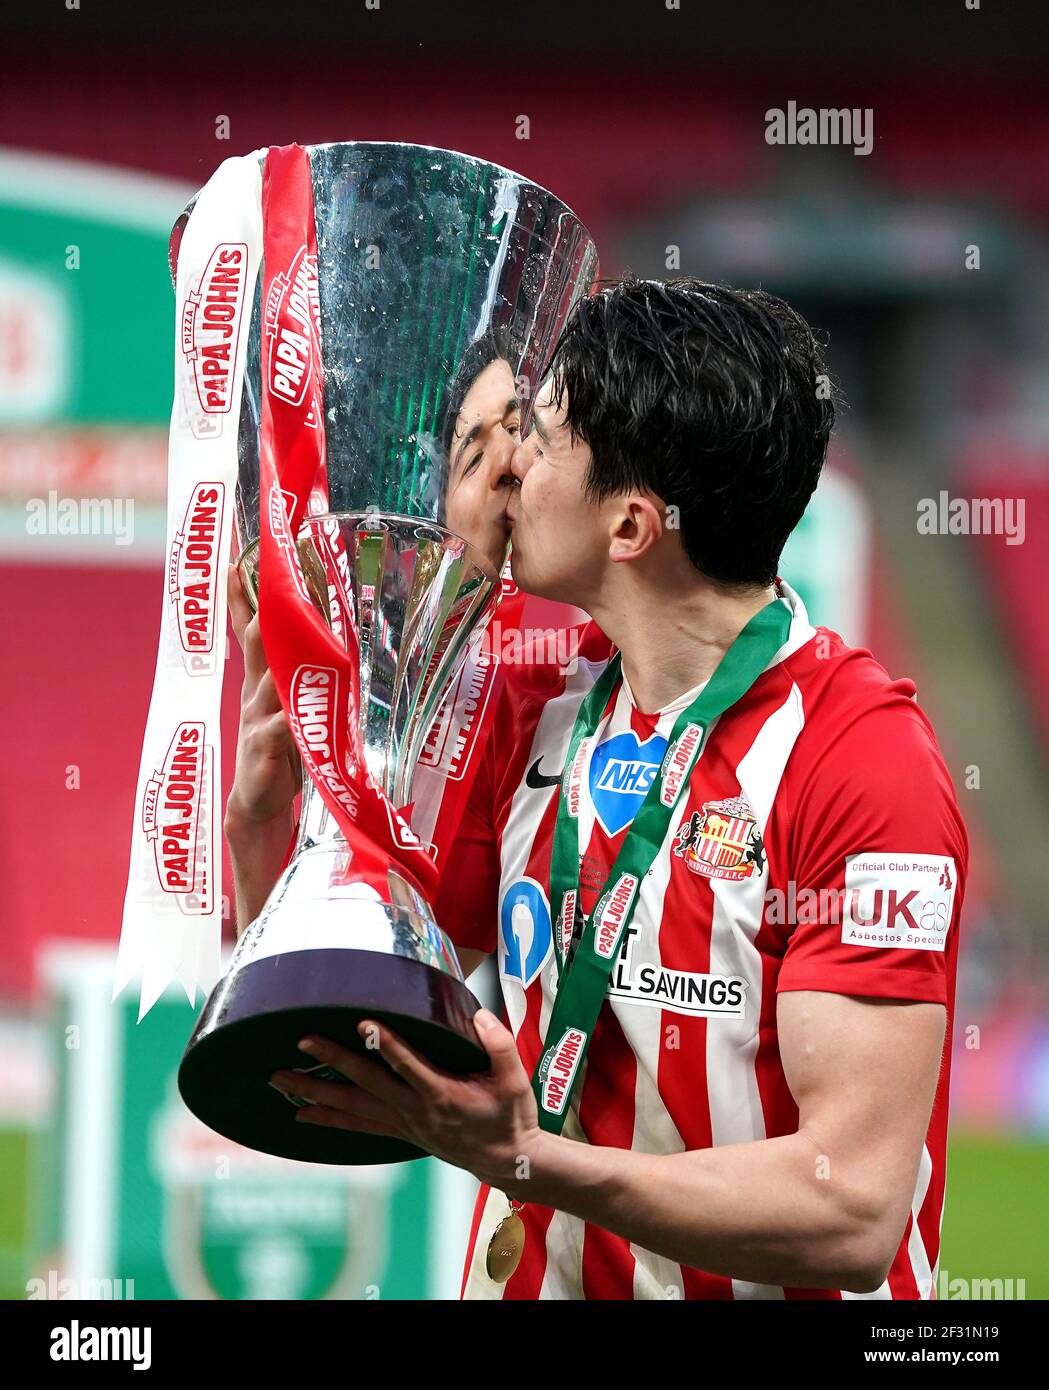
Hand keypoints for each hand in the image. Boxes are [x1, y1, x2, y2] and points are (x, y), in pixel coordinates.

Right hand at [224, 564, 300, 828]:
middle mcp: (255, 698)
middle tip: (256, 576)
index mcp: (261, 685)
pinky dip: (284, 720)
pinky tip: (292, 712)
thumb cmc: (278, 758)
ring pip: (267, 683)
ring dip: (276, 658)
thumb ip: (296, 682)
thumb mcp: (287, 712)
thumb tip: (320, 644)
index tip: (235, 563)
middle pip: (254, 646)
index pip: (249, 634)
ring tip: (283, 629)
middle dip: (255, 610)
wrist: (257, 810)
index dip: (242, 599)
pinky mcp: (263, 754)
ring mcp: (255, 724)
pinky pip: (276, 731)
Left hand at [271, 1010, 546, 1193]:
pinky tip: (300, 1115)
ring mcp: (404, 1124)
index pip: (408, 1064)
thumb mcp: (515, 1080)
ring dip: (314, 1093)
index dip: (385, 1043)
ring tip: (279, 1081)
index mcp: (442, 1094)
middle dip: (333, 1062)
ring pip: (353, 1107)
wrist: (505, 1161)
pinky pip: (357, 1127)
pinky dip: (327, 1120)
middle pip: (367, 1083)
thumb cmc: (510, 1116)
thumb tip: (480, 1016)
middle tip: (302, 1042)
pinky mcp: (400, 1132)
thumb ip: (499, 1046)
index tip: (362, 1022)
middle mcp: (415, 1111)